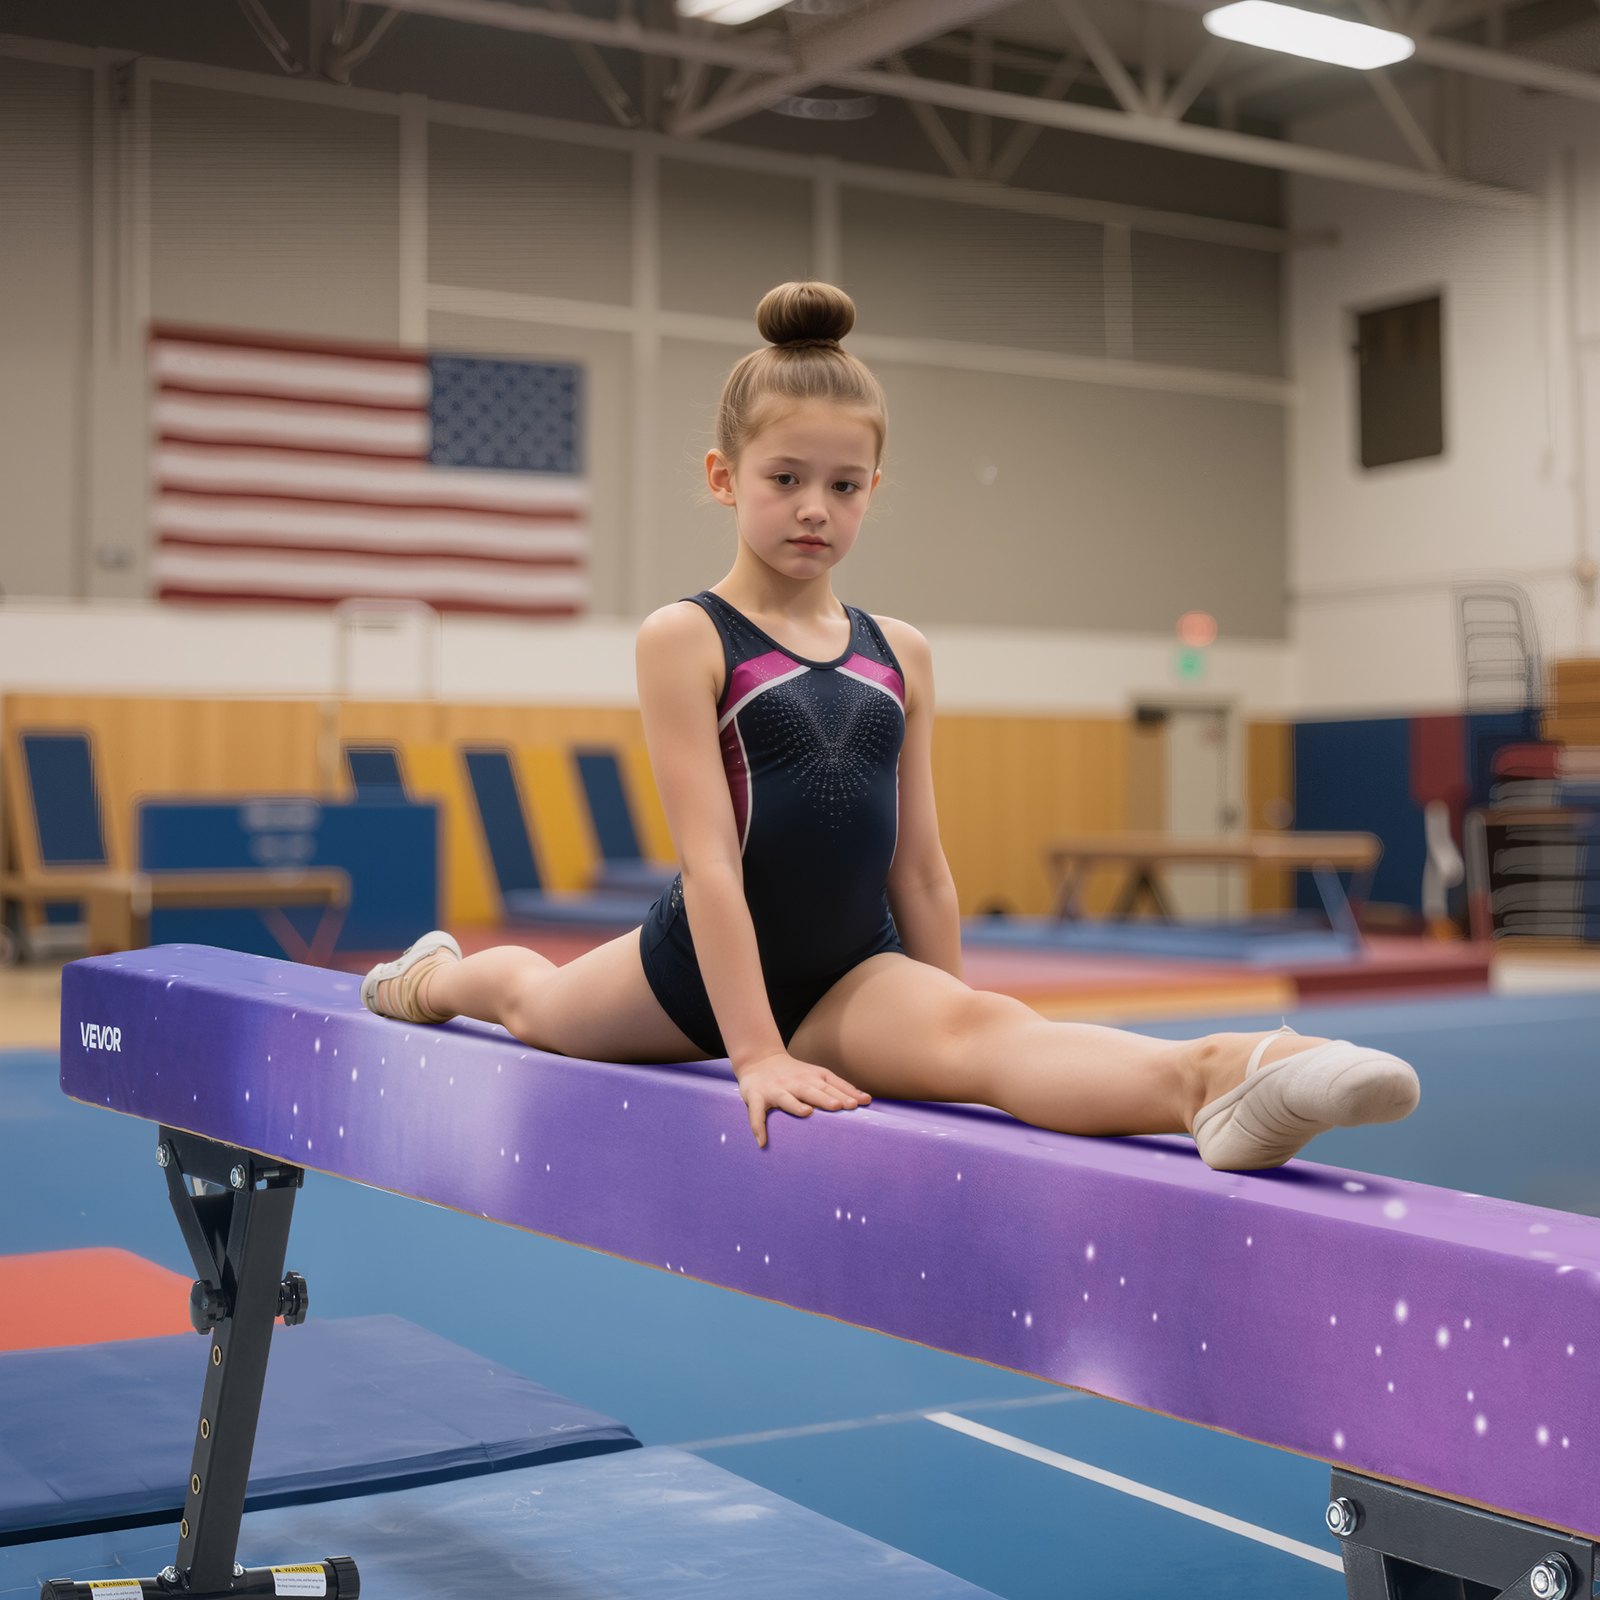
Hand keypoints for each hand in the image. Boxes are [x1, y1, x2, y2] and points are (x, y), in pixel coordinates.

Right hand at [733, 1050, 871, 1148]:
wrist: (758, 1059)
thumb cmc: (795, 1073)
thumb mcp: (817, 1074)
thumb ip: (839, 1086)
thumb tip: (866, 1099)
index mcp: (811, 1077)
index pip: (830, 1085)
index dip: (844, 1093)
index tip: (860, 1102)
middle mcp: (794, 1082)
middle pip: (811, 1090)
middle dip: (825, 1098)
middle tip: (840, 1106)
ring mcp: (775, 1089)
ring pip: (786, 1098)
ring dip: (795, 1105)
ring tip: (807, 1113)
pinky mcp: (755, 1096)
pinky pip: (756, 1113)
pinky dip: (758, 1127)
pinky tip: (762, 1141)